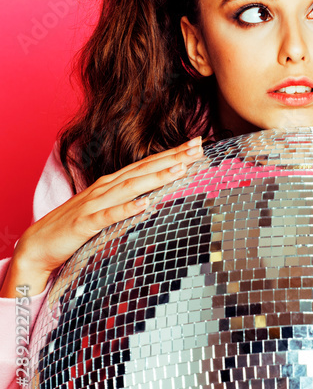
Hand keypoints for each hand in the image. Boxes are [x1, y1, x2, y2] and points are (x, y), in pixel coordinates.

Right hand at [11, 137, 203, 283]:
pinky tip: (144, 205)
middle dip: (173, 158)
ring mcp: (94, 204)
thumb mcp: (108, 207)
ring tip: (181, 168)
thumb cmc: (76, 225)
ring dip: (156, 177)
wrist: (37, 245)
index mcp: (113, 183)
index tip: (198, 144)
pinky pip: (108, 216)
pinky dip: (126, 209)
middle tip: (199, 147)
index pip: (148, 164)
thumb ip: (130, 198)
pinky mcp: (84, 224)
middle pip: (145, 170)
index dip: (173, 153)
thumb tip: (159, 194)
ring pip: (131, 188)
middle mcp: (106, 188)